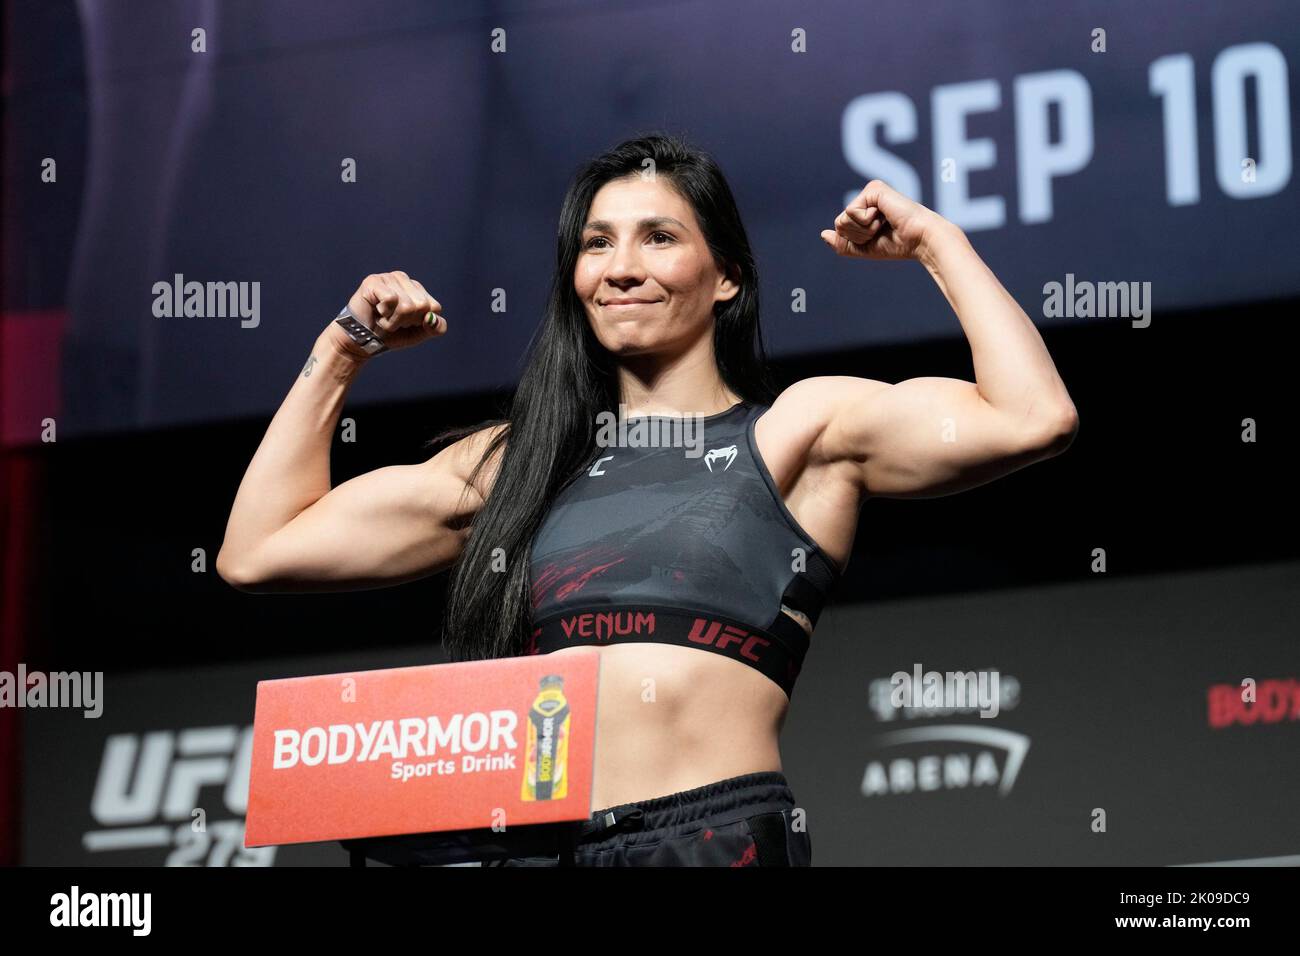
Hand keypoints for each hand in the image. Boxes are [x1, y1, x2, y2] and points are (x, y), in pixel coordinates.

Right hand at [325, 270, 447, 359]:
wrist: (363, 342)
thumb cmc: (391, 335)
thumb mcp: (419, 333)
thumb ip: (436, 328)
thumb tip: (431, 317)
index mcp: (417, 289)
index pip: (434, 307)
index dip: (420, 322)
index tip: (405, 323)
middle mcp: (404, 279)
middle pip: (422, 306)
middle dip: (407, 321)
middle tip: (391, 320)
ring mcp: (388, 278)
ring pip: (407, 305)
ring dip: (394, 321)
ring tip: (383, 317)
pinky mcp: (374, 281)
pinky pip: (391, 300)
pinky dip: (384, 314)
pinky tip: (376, 311)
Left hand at [820, 180, 948, 261]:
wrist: (919, 240)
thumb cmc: (897, 245)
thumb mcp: (864, 248)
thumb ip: (843, 244)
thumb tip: (823, 234)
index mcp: (864, 210)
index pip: (840, 228)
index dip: (855, 240)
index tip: (877, 236)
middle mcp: (866, 198)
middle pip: (839, 223)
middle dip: (857, 235)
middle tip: (880, 230)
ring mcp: (869, 192)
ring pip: (843, 219)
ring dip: (863, 230)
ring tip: (884, 224)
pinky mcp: (873, 189)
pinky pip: (851, 213)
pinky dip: (867, 222)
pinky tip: (885, 217)